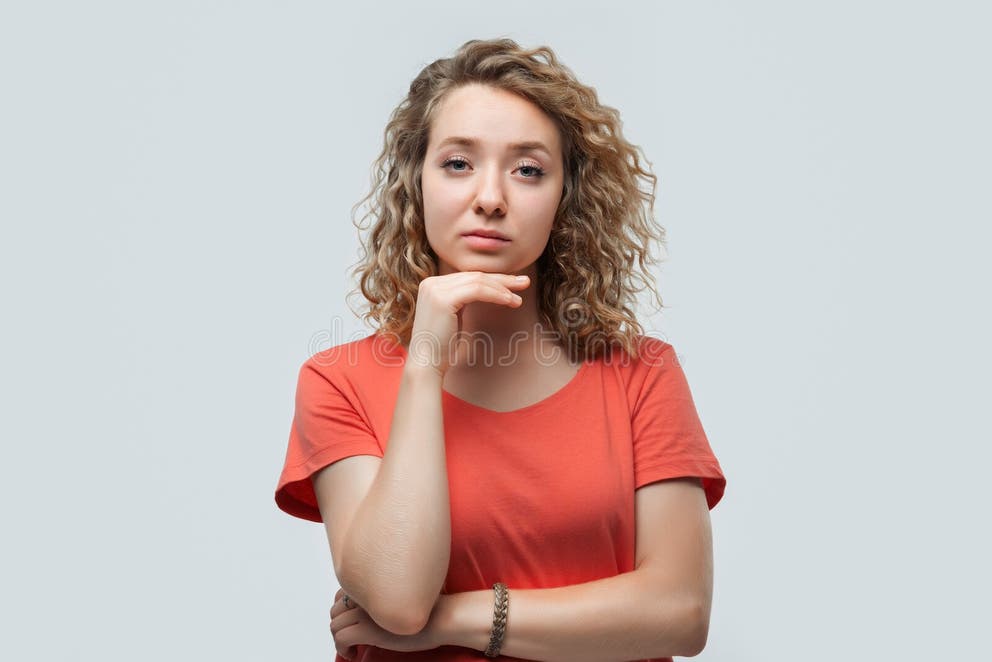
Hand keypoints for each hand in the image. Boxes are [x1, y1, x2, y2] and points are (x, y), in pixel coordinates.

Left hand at [330, 588, 443, 658]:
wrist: (441, 618)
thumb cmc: (427, 612)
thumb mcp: (400, 601)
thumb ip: (383, 599)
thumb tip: (369, 612)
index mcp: (373, 586)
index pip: (340, 596)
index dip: (343, 613)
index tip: (352, 625)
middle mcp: (366, 596)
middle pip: (334, 611)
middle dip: (339, 627)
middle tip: (352, 640)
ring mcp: (365, 612)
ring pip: (334, 626)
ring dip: (339, 640)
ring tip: (353, 649)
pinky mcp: (367, 629)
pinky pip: (340, 639)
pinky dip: (342, 649)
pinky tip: (354, 654)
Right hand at [407, 271, 530, 376]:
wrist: (427, 364)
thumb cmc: (442, 346)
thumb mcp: (454, 315)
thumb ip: (464, 299)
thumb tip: (489, 289)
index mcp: (433, 285)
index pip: (468, 277)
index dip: (493, 280)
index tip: (513, 285)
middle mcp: (431, 283)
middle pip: (474, 276)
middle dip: (502, 280)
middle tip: (524, 282)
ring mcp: (435, 289)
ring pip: (477, 282)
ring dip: (502, 289)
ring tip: (518, 300)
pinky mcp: (442, 299)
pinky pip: (476, 291)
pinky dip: (495, 295)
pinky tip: (508, 300)